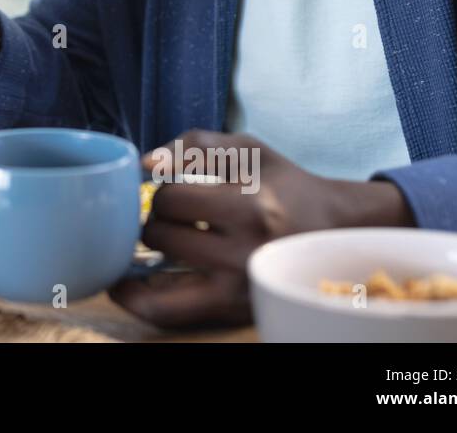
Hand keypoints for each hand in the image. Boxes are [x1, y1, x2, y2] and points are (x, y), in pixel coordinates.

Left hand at [110, 129, 414, 328]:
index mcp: (253, 206)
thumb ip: (194, 144)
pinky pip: (170, 312)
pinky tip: (121, 284)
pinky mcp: (235, 309)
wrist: (334, 231)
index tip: (173, 191)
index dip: (162, 192)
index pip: (172, 199)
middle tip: (172, 218)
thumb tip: (145, 162)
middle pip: (162, 235)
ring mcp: (240, 286)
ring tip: (159, 242)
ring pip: (159, 275)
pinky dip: (138, 298)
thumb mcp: (248, 149)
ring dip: (151, 254)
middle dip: (157, 221)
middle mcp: (248, 250)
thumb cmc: (285, 185)